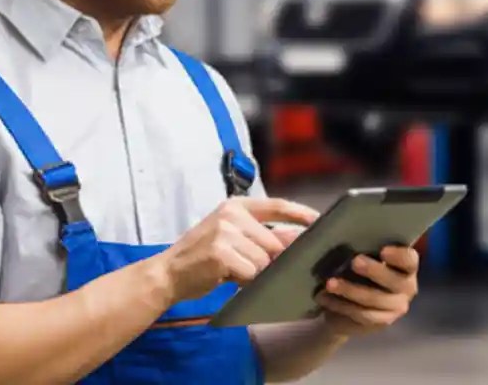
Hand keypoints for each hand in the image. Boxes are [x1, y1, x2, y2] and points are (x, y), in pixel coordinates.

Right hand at [157, 197, 318, 302]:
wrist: (168, 273)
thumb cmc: (203, 258)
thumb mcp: (232, 238)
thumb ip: (263, 237)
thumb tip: (299, 240)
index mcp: (236, 206)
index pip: (277, 206)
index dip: (301, 214)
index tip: (320, 222)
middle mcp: (231, 214)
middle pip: (274, 242)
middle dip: (273, 261)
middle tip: (256, 270)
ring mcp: (225, 231)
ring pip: (264, 260)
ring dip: (255, 274)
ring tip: (234, 274)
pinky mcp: (220, 252)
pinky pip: (250, 272)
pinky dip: (244, 281)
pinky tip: (228, 279)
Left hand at [315, 246, 418, 337]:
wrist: (344, 304)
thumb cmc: (354, 269)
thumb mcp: (355, 252)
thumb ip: (351, 239)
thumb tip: (317, 219)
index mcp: (405, 265)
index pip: (410, 260)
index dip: (399, 256)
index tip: (383, 251)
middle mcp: (406, 286)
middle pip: (395, 281)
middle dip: (375, 271)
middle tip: (354, 262)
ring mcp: (396, 307)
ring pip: (375, 300)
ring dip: (351, 291)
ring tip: (329, 283)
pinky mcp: (381, 321)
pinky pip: (362, 314)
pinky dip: (341, 305)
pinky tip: (325, 298)